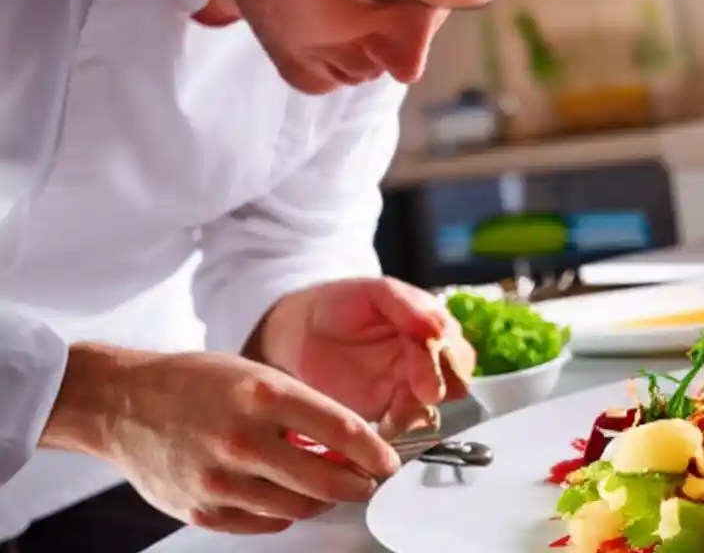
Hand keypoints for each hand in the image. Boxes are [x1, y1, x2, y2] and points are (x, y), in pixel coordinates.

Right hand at [40, 344, 400, 533]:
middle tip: (367, 482)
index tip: (388, 462)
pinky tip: (286, 495)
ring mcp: (220, 479)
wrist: (121, 404)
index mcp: (262, 395)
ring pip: (298, 507)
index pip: (342, 432)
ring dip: (324, 501)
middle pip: (326, 480)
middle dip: (358, 485)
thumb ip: (303, 409)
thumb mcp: (255, 374)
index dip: (376, 453)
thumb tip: (350, 444)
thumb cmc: (193, 383)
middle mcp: (242, 439)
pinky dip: (285, 513)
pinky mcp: (202, 509)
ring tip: (328, 486)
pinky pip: (264, 523)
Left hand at [251, 277, 476, 438]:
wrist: (299, 330)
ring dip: (423, 412)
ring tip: (398, 412)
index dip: (439, 363)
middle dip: (440, 389)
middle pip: (457, 382)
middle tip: (419, 393)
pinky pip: (409, 426)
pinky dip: (404, 429)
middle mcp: (429, 359)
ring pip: (437, 407)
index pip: (454, 350)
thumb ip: (408, 307)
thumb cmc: (341, 303)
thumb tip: (441, 328)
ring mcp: (409, 386)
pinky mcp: (388, 410)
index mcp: (433, 327)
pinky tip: (386, 425)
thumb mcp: (376, 293)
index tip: (423, 373)